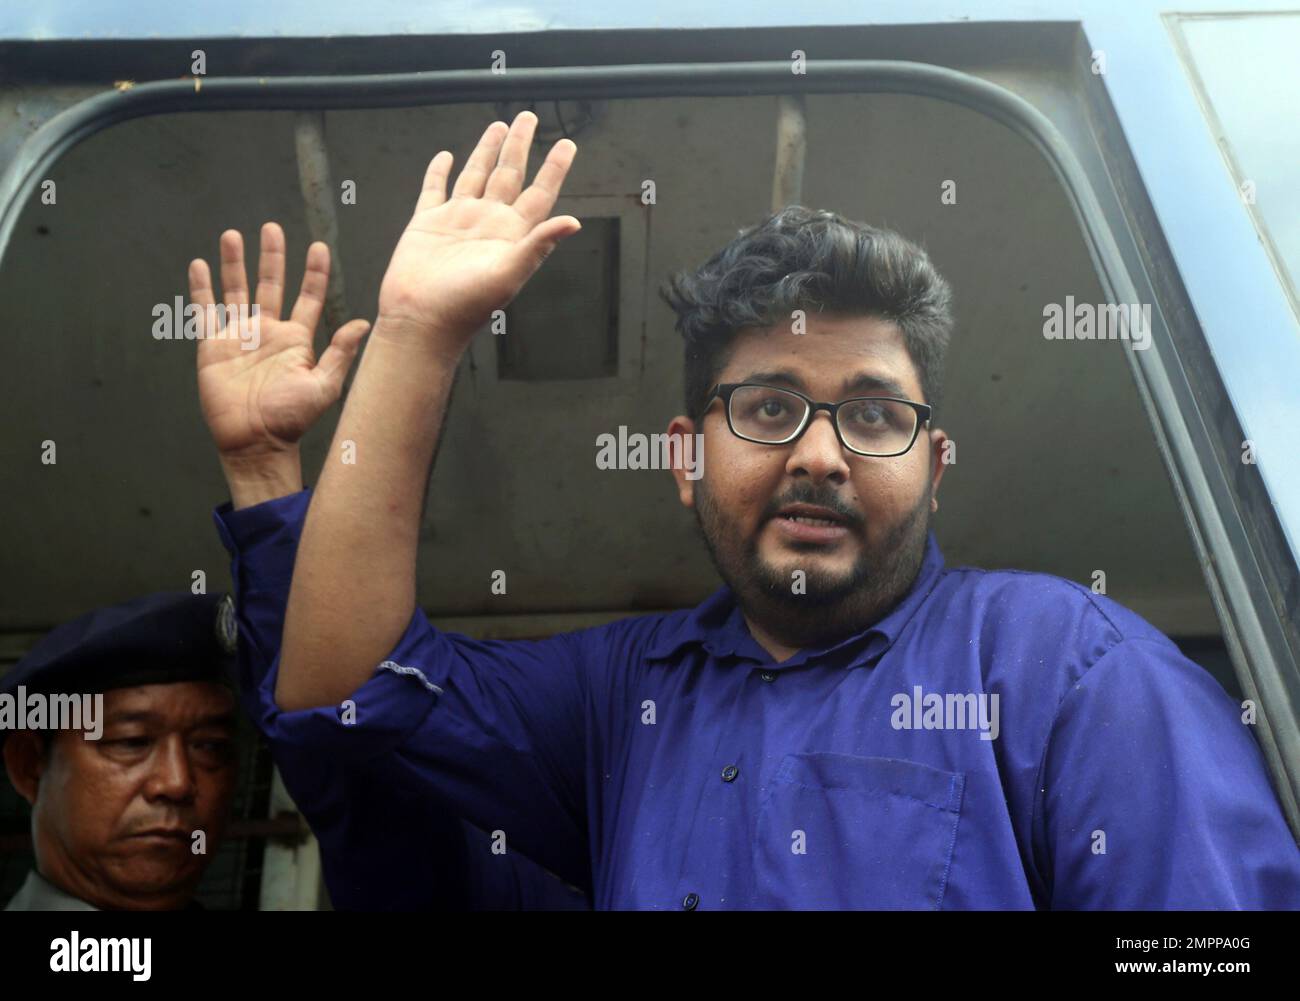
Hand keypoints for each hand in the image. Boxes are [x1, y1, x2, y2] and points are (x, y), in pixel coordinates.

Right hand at [190, 222, 369, 462]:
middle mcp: (268, 332)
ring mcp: (240, 337)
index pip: (309, 297)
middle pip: (271, 284)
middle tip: (272, 228)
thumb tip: (364, 323)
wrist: (255, 442)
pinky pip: (205, 311)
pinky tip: (201, 265)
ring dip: (235, 263)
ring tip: (233, 235)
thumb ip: (341, 353)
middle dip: (272, 256)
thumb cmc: (291, 419)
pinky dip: (202, 288)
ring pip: (237, 290)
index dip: (314, 273)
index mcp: (297, 339)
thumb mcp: (324, 385)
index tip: (318, 247)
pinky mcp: (213, 346)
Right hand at [377, 110, 580, 350]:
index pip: (539, 193)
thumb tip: (573, 222)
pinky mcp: (427, 223)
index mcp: (511, 234)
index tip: (567, 144)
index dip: (553, 168)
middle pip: (509, 175)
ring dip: (487, 151)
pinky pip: (435, 190)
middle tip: (529, 117)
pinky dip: (439, 171)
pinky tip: (446, 157)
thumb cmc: (467, 306)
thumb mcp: (509, 274)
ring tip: (498, 127)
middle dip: (520, 146)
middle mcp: (488, 223)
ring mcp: (458, 220)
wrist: (421, 321)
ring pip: (476, 175)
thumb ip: (539, 245)